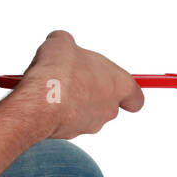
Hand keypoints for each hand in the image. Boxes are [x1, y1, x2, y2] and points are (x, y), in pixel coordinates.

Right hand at [19, 30, 144, 139]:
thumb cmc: (60, 71)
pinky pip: (65, 120)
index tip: (118, 86)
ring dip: (72, 101)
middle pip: (107, 102)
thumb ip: (67, 43)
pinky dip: (56, 111)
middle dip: (91, 90)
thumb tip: (61, 42)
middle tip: (74, 76)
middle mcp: (108, 109)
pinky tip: (42, 97)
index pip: (136, 97)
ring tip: (53, 84)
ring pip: (84, 112)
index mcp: (118, 85)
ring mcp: (89, 124)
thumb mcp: (63, 42)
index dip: (128, 92)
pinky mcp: (69, 134)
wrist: (40, 101)